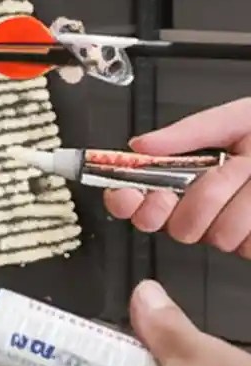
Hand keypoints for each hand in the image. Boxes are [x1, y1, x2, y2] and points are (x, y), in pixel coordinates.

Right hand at [104, 98, 250, 256]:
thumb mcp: (240, 119)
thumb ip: (190, 131)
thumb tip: (140, 146)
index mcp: (188, 177)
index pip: (136, 200)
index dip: (127, 201)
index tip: (131, 194)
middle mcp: (205, 209)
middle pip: (177, 226)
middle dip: (202, 197)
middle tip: (222, 171)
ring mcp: (233, 231)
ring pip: (218, 235)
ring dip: (245, 201)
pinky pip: (248, 245)